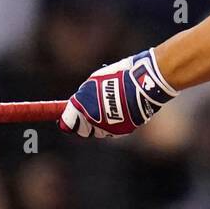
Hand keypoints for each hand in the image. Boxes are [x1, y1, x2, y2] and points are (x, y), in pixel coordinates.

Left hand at [59, 48, 177, 137]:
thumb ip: (82, 97)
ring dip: (99, 123)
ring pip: (99, 131)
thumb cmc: (118, 76)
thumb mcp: (94, 81)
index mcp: (82, 107)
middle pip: (82, 130)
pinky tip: (121, 110)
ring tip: (109, 107)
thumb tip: (76, 105)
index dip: (65, 120)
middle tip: (86, 113)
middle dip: (83, 123)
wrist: (144, 82)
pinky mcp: (125, 130)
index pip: (67, 122)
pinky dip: (114, 123)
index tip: (65, 118)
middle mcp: (94, 121)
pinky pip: (114, 130)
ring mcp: (110, 128)